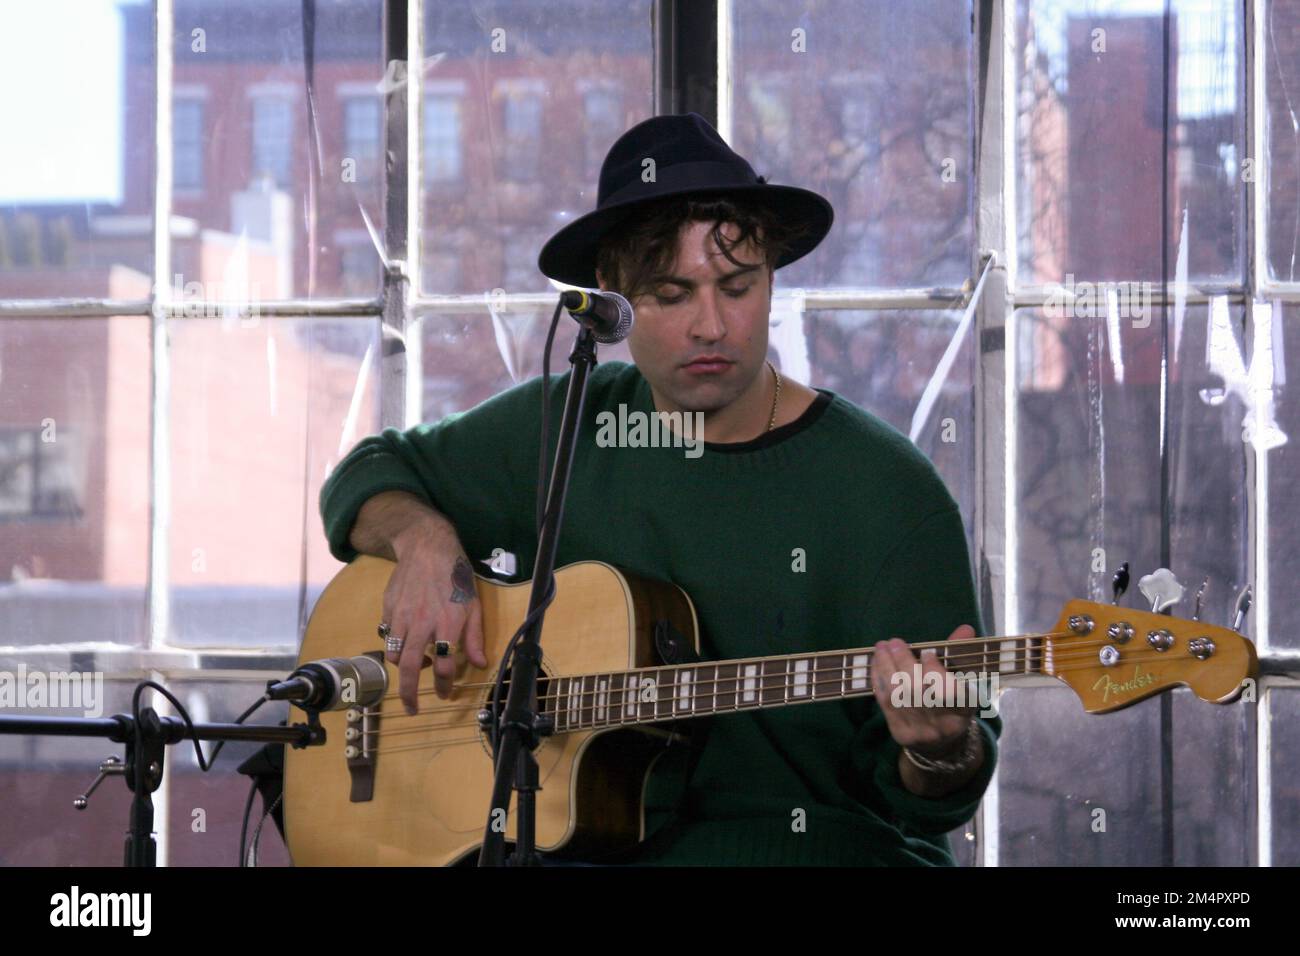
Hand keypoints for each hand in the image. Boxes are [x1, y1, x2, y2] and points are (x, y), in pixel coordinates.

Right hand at [382, 521, 488, 713]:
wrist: (428, 547)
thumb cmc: (456, 576)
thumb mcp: (474, 604)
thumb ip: (475, 637)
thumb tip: (479, 664)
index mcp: (448, 622)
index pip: (445, 665)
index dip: (444, 684)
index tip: (444, 693)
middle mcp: (423, 622)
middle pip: (412, 667)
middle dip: (410, 693)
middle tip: (412, 709)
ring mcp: (402, 615)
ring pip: (396, 654)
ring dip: (404, 668)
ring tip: (417, 666)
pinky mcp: (389, 608)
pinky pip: (387, 636)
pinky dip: (395, 645)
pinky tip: (407, 641)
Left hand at [870, 624, 977, 759]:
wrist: (941, 744)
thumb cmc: (951, 703)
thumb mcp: (961, 681)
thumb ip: (960, 655)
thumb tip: (966, 629)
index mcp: (965, 710)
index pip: (951, 692)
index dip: (937, 672)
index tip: (927, 652)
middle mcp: (944, 725)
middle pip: (921, 692)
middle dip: (905, 663)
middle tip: (895, 642)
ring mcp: (921, 732)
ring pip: (900, 697)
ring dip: (887, 667)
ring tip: (881, 647)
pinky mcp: (901, 734)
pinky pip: (886, 704)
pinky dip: (879, 680)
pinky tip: (876, 663)